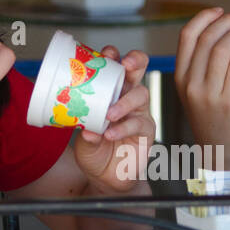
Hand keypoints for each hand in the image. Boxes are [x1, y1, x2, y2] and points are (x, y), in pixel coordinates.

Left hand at [72, 46, 154, 192]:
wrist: (104, 177)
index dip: (113, 55)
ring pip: (141, 95)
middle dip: (134, 61)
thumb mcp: (82, 138)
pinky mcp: (147, 131)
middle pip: (138, 70)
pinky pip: (138, 124)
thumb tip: (86, 127)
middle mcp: (128, 96)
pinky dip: (123, 128)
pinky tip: (110, 134)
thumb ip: (85, 129)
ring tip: (109, 114)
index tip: (106, 53)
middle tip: (125, 64)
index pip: (115, 66)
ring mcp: (139, 112)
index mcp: (111, 91)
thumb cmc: (94, 149)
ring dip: (124, 102)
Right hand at [175, 7, 229, 169]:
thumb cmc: (211, 114)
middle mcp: (192, 83)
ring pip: (224, 48)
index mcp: (181, 76)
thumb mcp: (196, 89)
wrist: (219, 148)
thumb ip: (204, 62)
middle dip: (228, 22)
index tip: (219, 10)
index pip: (187, 35)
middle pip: (208, 38)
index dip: (205, 17)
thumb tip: (225, 28)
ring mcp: (210, 93)